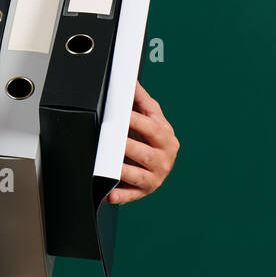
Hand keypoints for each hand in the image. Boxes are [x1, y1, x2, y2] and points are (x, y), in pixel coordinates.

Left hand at [107, 80, 178, 203]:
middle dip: (128, 147)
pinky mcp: (143, 191)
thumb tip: (131, 81)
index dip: (137, 121)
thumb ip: (142, 100)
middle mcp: (163, 159)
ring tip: (109, 167)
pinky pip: (130, 195)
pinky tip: (110, 194)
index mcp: (166, 138)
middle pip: (145, 153)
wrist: (158, 163)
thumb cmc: (152, 138)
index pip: (152, 128)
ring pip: (138, 175)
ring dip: (123, 171)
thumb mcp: (151, 117)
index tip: (123, 116)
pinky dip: (120, 196)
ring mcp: (154, 177)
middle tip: (112, 140)